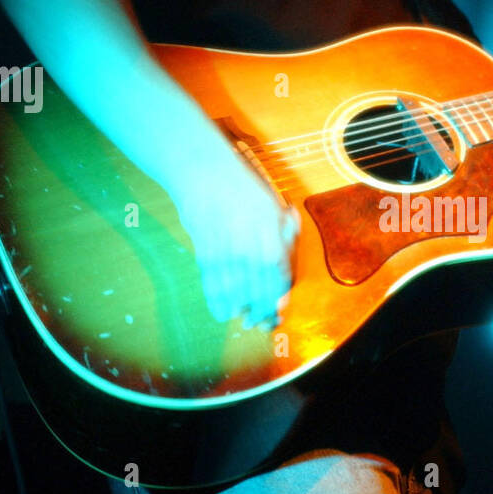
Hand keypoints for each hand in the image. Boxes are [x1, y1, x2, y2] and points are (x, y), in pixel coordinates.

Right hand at [168, 150, 297, 328]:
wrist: (202, 171)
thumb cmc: (242, 186)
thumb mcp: (272, 202)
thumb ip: (285, 230)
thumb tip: (290, 256)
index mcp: (268, 225)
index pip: (277, 268)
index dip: (279, 292)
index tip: (280, 306)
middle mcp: (245, 237)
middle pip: (257, 283)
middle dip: (262, 307)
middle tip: (266, 322)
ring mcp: (223, 244)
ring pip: (234, 287)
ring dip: (242, 309)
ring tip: (248, 321)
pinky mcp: (203, 248)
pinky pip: (211, 281)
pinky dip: (217, 300)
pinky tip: (223, 312)